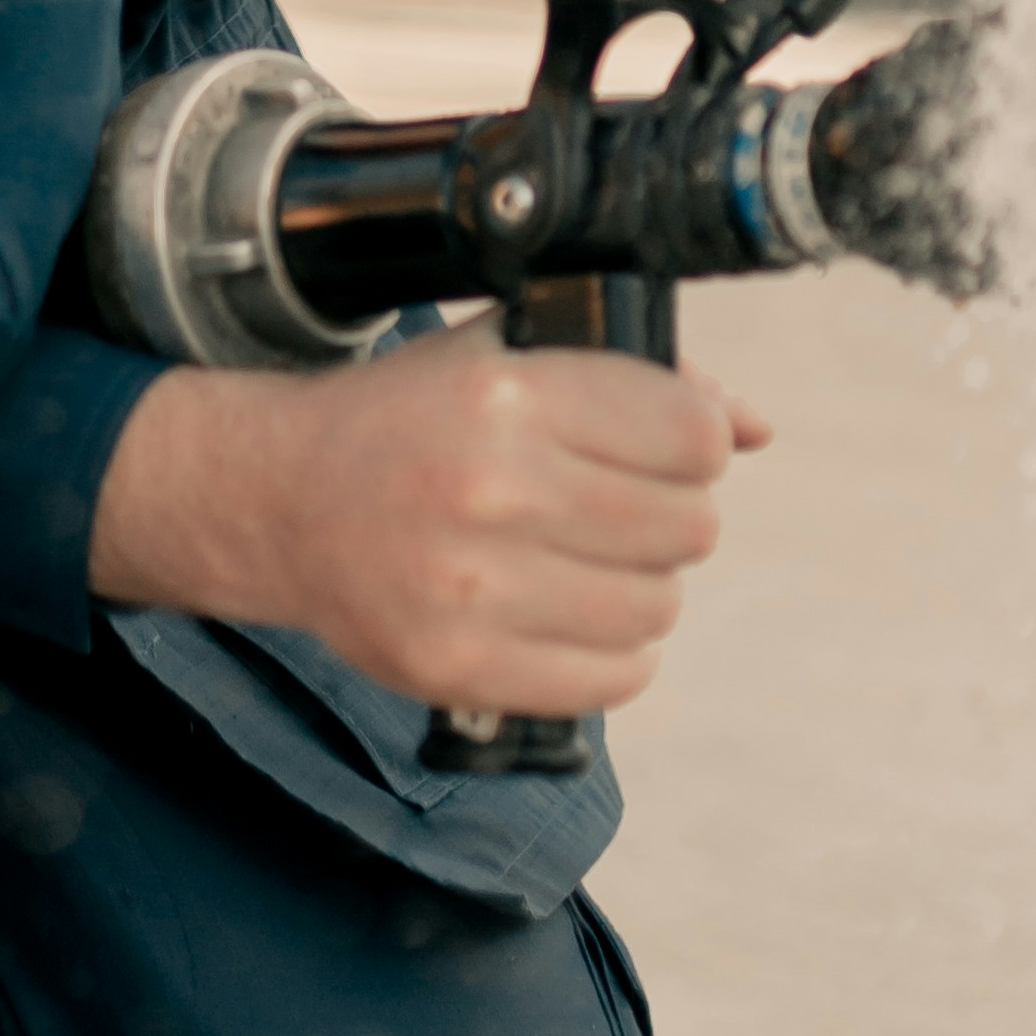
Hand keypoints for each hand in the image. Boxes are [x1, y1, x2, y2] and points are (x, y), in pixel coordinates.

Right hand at [85, 329, 772, 721]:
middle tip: (620, 509)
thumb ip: (635, 379)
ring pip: (658, 606)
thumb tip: (752, 426)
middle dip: (673, 515)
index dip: (694, 442)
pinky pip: (615, 680)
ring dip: (644, 587)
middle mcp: (490, 489)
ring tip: (588, 564)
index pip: (691, 434)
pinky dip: (615, 656)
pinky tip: (572, 618)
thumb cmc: (411, 420)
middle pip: (688, 525)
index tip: (664, 448)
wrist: (283, 500)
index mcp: (507, 394)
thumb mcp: (508, 356)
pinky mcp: (459, 668)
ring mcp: (472, 588)